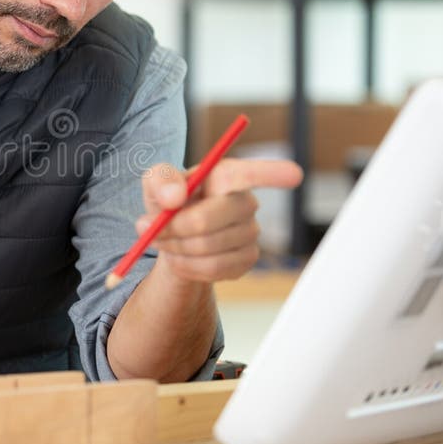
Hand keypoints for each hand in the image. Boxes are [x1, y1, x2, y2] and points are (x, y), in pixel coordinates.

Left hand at [139, 159, 302, 284]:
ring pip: (207, 247)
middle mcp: (245, 202)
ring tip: (164, 239)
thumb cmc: (167, 200)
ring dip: (175, 247)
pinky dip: (186, 266)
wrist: (171, 236)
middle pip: (210, 219)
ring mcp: (251, 233)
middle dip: (173, 227)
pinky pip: (213, 269)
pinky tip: (180, 256)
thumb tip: (175, 197)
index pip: (251, 174)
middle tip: (147, 227)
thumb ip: (160, 181)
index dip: (272, 174)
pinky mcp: (246, 260)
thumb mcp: (155, 183)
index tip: (294, 174)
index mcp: (225, 176)